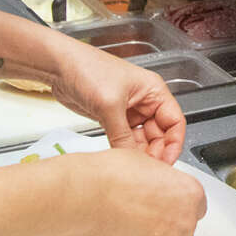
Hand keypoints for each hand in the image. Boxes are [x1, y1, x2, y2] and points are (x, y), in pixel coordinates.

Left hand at [48, 41, 186, 162]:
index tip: (166, 162)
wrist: (59, 67)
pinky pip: (125, 138)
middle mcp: (144, 101)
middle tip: (146, 168)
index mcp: (153, 91)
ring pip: (142, 138)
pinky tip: (122, 159)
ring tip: (134, 167)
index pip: (175, 121)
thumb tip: (132, 159)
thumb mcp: (110, 105)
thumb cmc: (87, 68)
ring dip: (139, 152)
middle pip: (160, 133)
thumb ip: (123, 135)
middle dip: (155, 151)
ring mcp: (128, 110)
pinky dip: (125, 149)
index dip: (174, 143)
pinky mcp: (112, 117)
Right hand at [73, 149, 207, 235]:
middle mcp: (185, 222)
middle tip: (141, 212)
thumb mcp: (147, 164)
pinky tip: (118, 233)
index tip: (164, 203)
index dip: (176, 204)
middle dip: (164, 222)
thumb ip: (162, 181)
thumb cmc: (113, 176)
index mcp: (190, 195)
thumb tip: (156, 185)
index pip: (195, 206)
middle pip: (181, 226)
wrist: (89, 196)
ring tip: (125, 221)